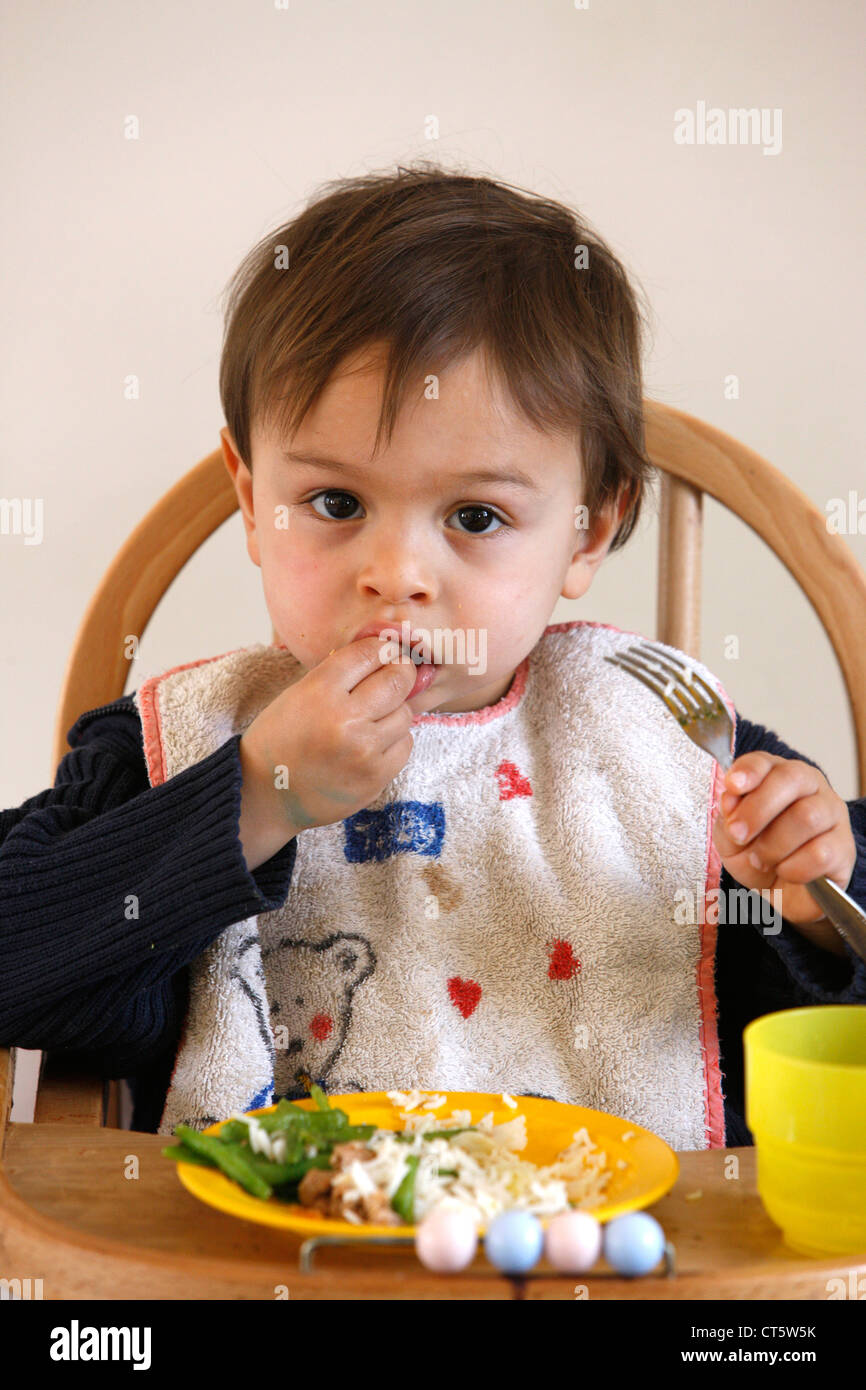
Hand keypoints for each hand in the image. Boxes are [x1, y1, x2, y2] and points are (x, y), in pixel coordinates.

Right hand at [237, 637, 417, 866]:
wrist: (265, 794)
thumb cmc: (280, 740)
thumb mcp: (298, 694)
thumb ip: (339, 675)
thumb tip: (384, 654)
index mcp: (320, 690)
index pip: (370, 653)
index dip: (383, 649)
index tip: (386, 653)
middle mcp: (344, 718)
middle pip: (397, 680)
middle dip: (401, 674)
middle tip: (398, 675)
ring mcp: (363, 750)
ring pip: (405, 714)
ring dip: (394, 712)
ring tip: (374, 719)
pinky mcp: (375, 777)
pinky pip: (404, 745)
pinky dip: (394, 741)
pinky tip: (373, 744)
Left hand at [712, 752, 856, 925]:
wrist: (783, 893)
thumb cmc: (758, 856)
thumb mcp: (731, 838)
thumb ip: (728, 817)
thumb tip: (730, 799)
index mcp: (777, 776)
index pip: (766, 761)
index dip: (749, 771)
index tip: (732, 786)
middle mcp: (810, 787)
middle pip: (791, 779)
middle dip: (757, 809)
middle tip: (738, 834)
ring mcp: (832, 815)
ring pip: (807, 816)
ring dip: (773, 844)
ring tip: (760, 860)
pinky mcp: (844, 847)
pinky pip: (820, 853)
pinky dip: (794, 868)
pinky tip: (786, 871)